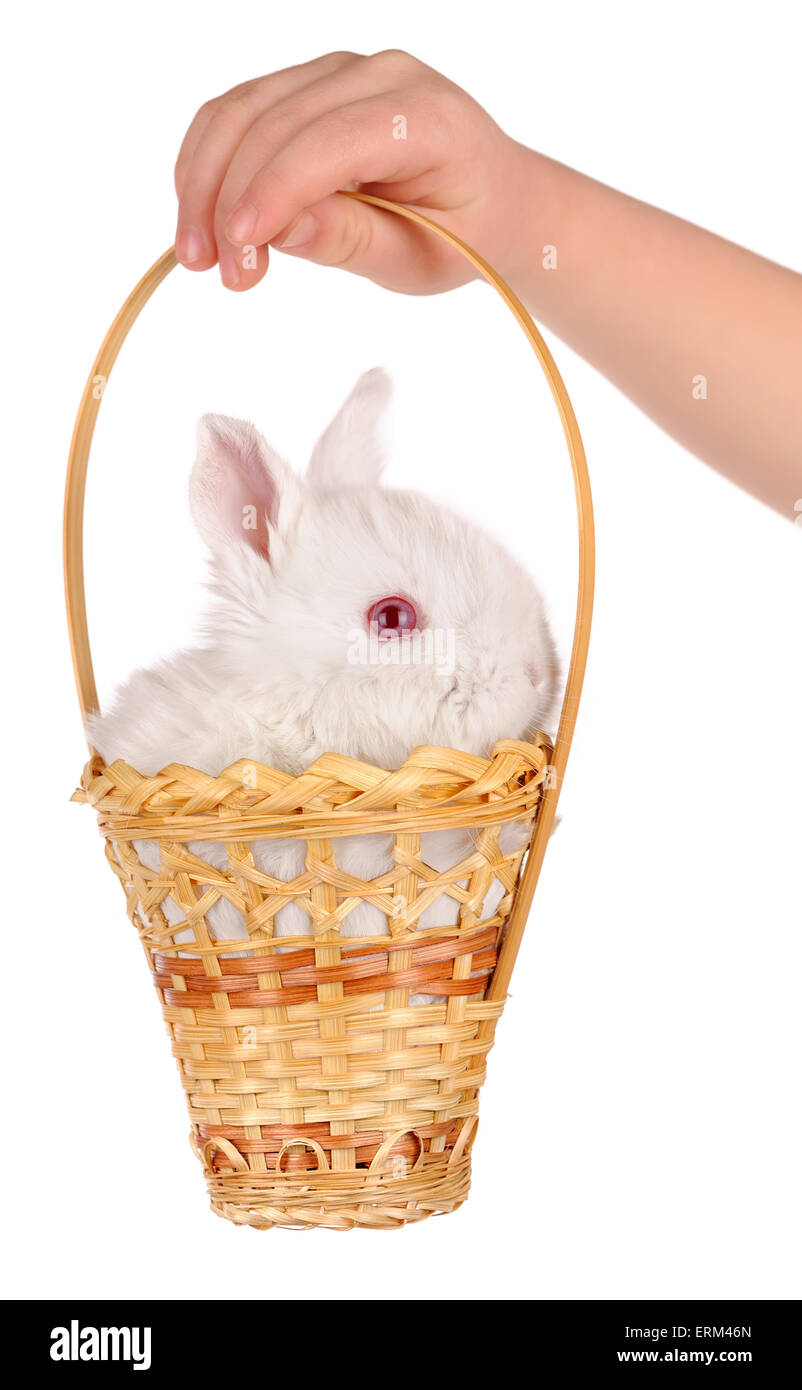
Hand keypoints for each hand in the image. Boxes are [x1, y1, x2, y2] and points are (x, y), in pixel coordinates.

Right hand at [174, 50, 531, 293]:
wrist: (494, 200)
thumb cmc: (467, 234)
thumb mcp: (421, 259)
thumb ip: (353, 240)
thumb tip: (281, 229)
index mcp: (424, 116)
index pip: (329, 140)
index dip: (274, 190)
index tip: (238, 248)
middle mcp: (379, 75)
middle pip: (274, 119)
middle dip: (229, 197)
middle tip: (218, 272)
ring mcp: (340, 72)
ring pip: (244, 109)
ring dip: (205, 181)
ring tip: (198, 255)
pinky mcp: (310, 85)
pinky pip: (242, 111)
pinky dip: (211, 162)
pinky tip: (204, 217)